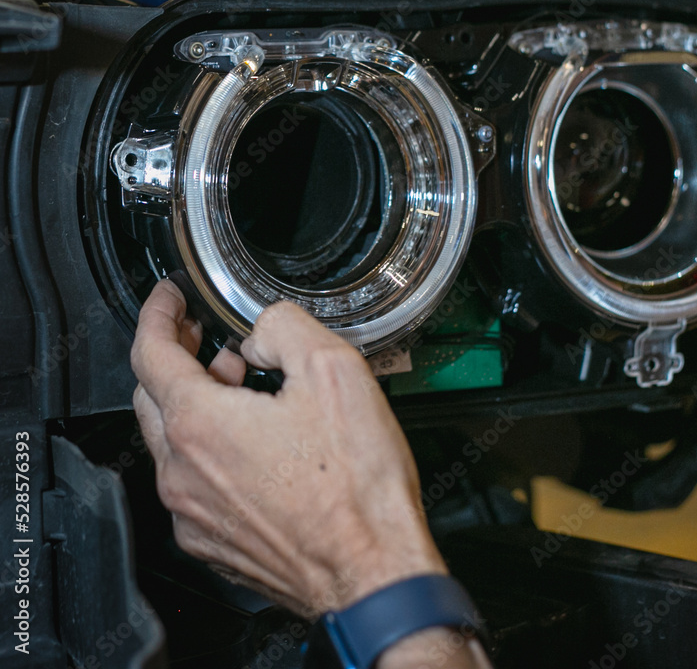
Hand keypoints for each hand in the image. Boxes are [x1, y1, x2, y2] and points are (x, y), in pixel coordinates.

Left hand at [130, 279, 446, 618]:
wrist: (371, 570)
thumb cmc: (356, 487)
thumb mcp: (334, 369)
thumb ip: (285, 327)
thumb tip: (262, 333)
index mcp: (201, 425)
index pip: (150, 352)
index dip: (158, 314)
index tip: (169, 300)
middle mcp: (184, 473)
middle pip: (151, 397)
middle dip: (175, 357)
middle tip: (206, 338)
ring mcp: (194, 514)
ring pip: (171, 442)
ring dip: (194, 403)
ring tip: (240, 387)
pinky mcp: (213, 542)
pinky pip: (192, 484)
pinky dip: (208, 450)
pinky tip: (254, 443)